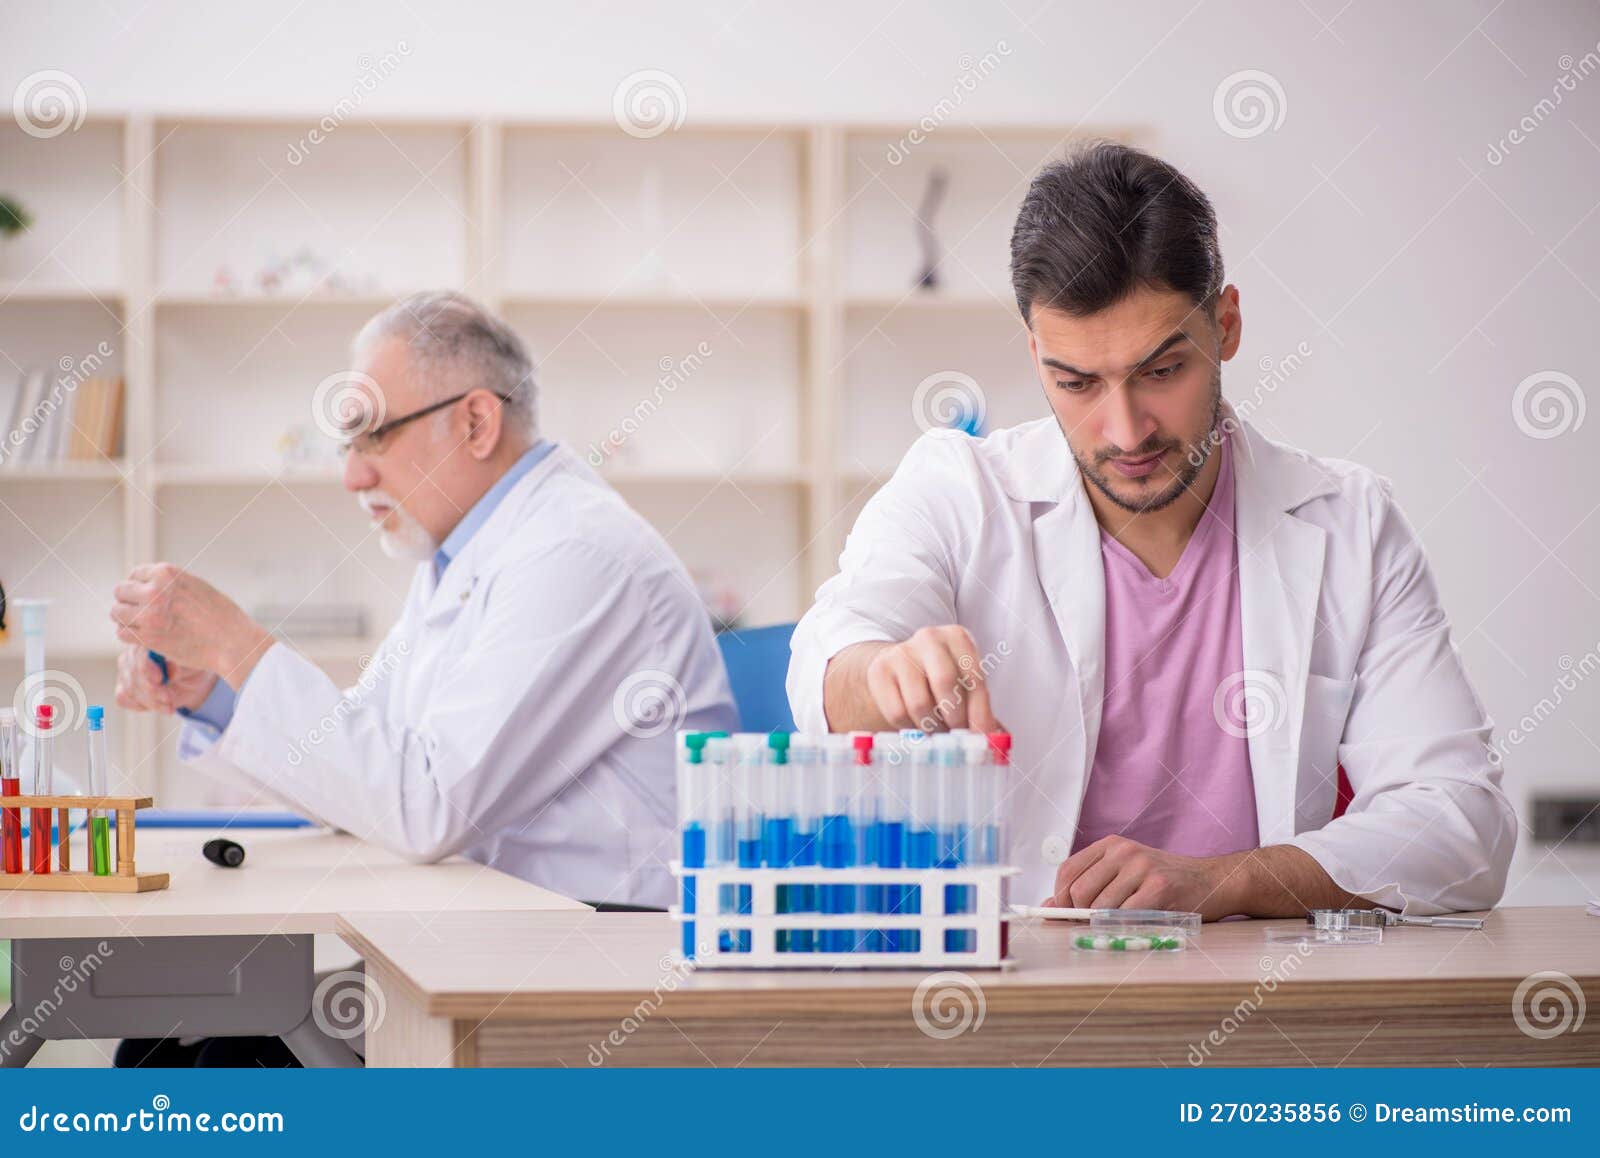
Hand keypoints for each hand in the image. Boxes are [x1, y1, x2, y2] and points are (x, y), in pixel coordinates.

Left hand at [111, 562, 274, 688]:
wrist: (233, 641)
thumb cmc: (219, 615)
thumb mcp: (195, 585)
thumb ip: (169, 584)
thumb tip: (143, 586)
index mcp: (167, 573)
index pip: (134, 574)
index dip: (139, 586)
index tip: (148, 598)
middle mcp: (155, 590)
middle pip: (120, 591)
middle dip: (129, 602)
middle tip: (144, 613)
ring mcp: (149, 614)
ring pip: (117, 613)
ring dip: (127, 620)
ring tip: (144, 625)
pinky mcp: (147, 637)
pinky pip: (123, 633)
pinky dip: (131, 636)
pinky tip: (147, 637)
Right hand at [114, 644, 216, 714]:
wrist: (189, 683)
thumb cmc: (192, 668)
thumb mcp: (193, 667)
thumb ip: (182, 667)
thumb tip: (171, 671)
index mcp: (150, 642)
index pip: (140, 653)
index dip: (147, 667)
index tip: (159, 678)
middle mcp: (133, 653)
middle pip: (132, 673)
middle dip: (151, 690)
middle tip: (167, 698)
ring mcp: (125, 670)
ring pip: (129, 688)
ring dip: (150, 701)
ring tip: (168, 705)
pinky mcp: (123, 687)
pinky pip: (124, 698)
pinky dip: (140, 705)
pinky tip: (157, 705)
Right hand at [864, 624, 1002, 732]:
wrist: (902, 667)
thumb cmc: (942, 677)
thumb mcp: (965, 684)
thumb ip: (982, 709)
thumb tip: (998, 739)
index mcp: (957, 637)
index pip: (973, 677)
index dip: (979, 711)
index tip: (981, 736)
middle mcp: (929, 637)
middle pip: (944, 683)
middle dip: (955, 717)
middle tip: (957, 734)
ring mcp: (901, 652)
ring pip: (919, 702)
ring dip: (932, 727)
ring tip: (939, 731)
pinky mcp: (879, 671)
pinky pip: (897, 712)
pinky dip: (910, 728)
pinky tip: (917, 725)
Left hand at [1048, 834, 1242, 920]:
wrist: (1212, 880)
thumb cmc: (1165, 881)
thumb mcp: (1125, 874)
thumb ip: (1090, 886)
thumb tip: (1050, 907)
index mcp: (1111, 845)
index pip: (1067, 870)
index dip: (1059, 897)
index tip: (1065, 914)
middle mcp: (1123, 852)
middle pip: (1079, 891)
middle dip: (1079, 916)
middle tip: (1092, 926)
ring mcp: (1141, 868)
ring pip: (1100, 906)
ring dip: (1102, 924)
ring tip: (1118, 925)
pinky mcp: (1158, 887)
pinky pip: (1124, 915)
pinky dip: (1122, 927)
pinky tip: (1132, 926)